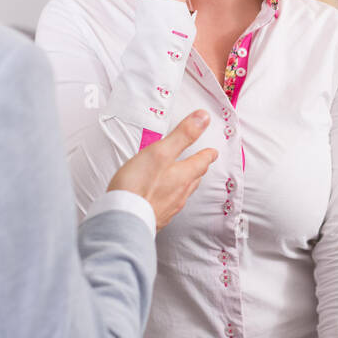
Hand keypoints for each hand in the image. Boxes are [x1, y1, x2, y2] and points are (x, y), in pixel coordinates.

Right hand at [107, 110, 217, 228]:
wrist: (124, 219)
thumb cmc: (139, 186)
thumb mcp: (161, 152)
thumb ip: (182, 135)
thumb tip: (202, 118)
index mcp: (183, 175)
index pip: (201, 162)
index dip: (207, 154)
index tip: (212, 151)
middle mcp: (180, 193)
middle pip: (194, 178)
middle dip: (198, 169)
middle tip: (201, 164)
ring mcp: (168, 207)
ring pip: (182, 192)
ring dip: (186, 184)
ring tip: (184, 179)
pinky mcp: (156, 217)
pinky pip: (168, 205)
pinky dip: (169, 198)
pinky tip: (161, 198)